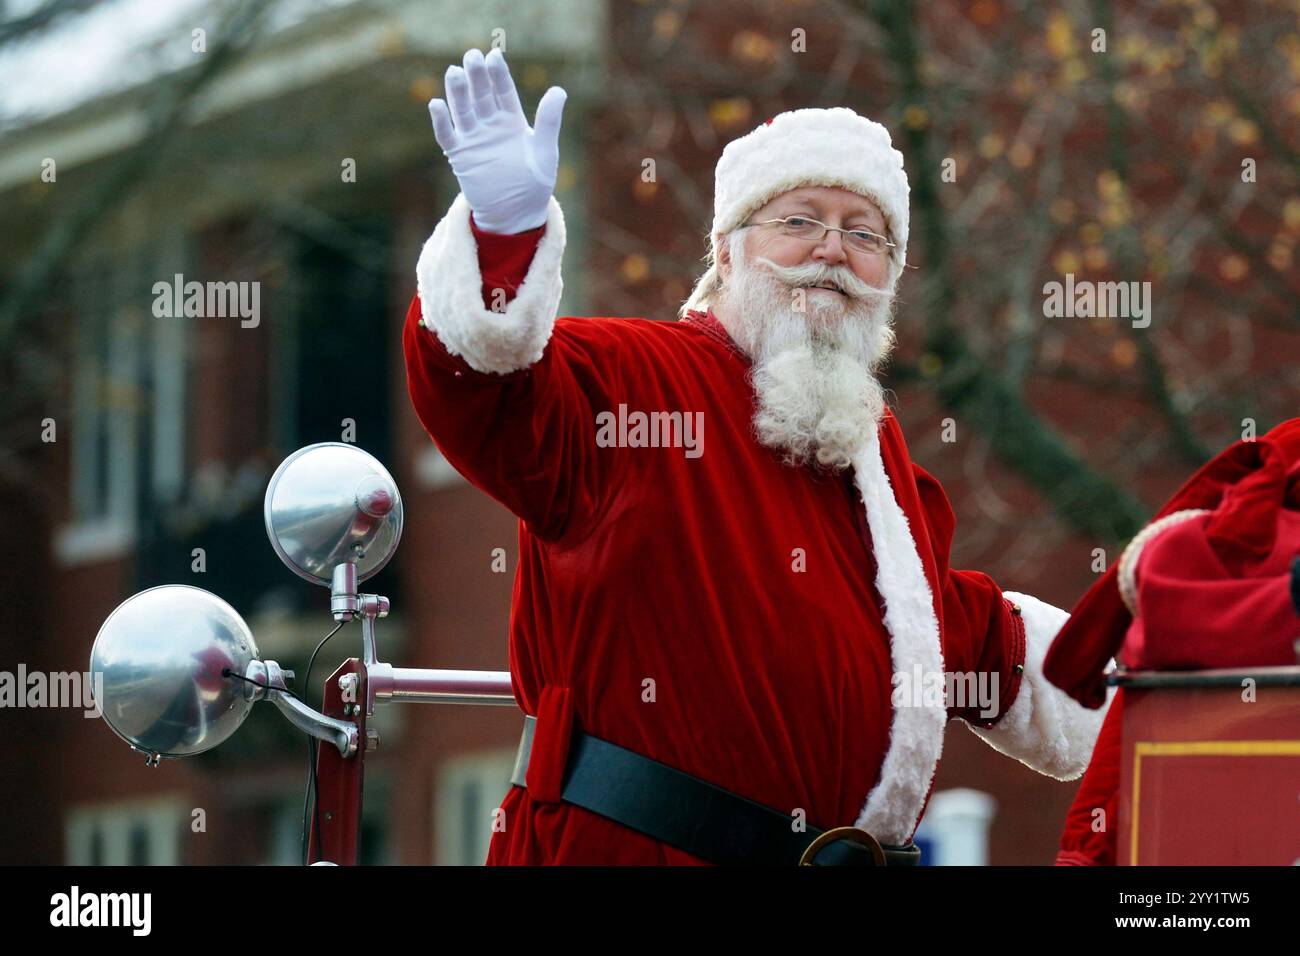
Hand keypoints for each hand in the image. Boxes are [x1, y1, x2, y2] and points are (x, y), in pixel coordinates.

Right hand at [429, 48, 566, 233]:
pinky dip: (441, 121)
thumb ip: (549, 121)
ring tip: (454, 72)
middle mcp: (491, 125)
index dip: (498, 74)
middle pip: (481, 95)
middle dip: (476, 76)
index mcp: (512, 121)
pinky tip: (436, 104)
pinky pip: (447, 135)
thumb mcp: (545, 152)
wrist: (515, 214)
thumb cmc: (534, 184)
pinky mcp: (460, 156)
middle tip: (471, 56)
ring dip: (457, 92)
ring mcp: (474, 139)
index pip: (503, 91)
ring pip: (462, 110)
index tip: (494, 55)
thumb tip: (559, 90)